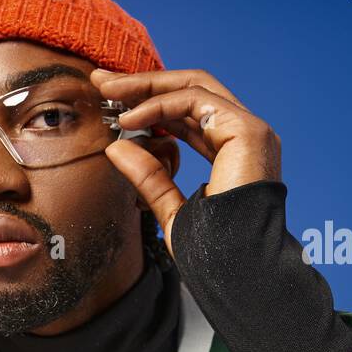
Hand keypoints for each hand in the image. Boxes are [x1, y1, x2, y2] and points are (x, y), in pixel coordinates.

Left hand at [90, 67, 281, 258]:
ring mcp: (249, 130)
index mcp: (232, 150)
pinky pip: (195, 102)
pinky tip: (129, 118)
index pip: (187, 112)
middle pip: (189, 90)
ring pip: (193, 87)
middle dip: (143, 83)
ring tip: (108, 91)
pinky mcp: (247, 131)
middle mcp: (243, 134)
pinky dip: (158, 105)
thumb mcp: (170, 209)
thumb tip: (116, 148)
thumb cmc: (212, 251)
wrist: (237, 269)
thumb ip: (149, 178)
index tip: (112, 102)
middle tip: (102, 81)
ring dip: (146, 86)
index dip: (149, 102)